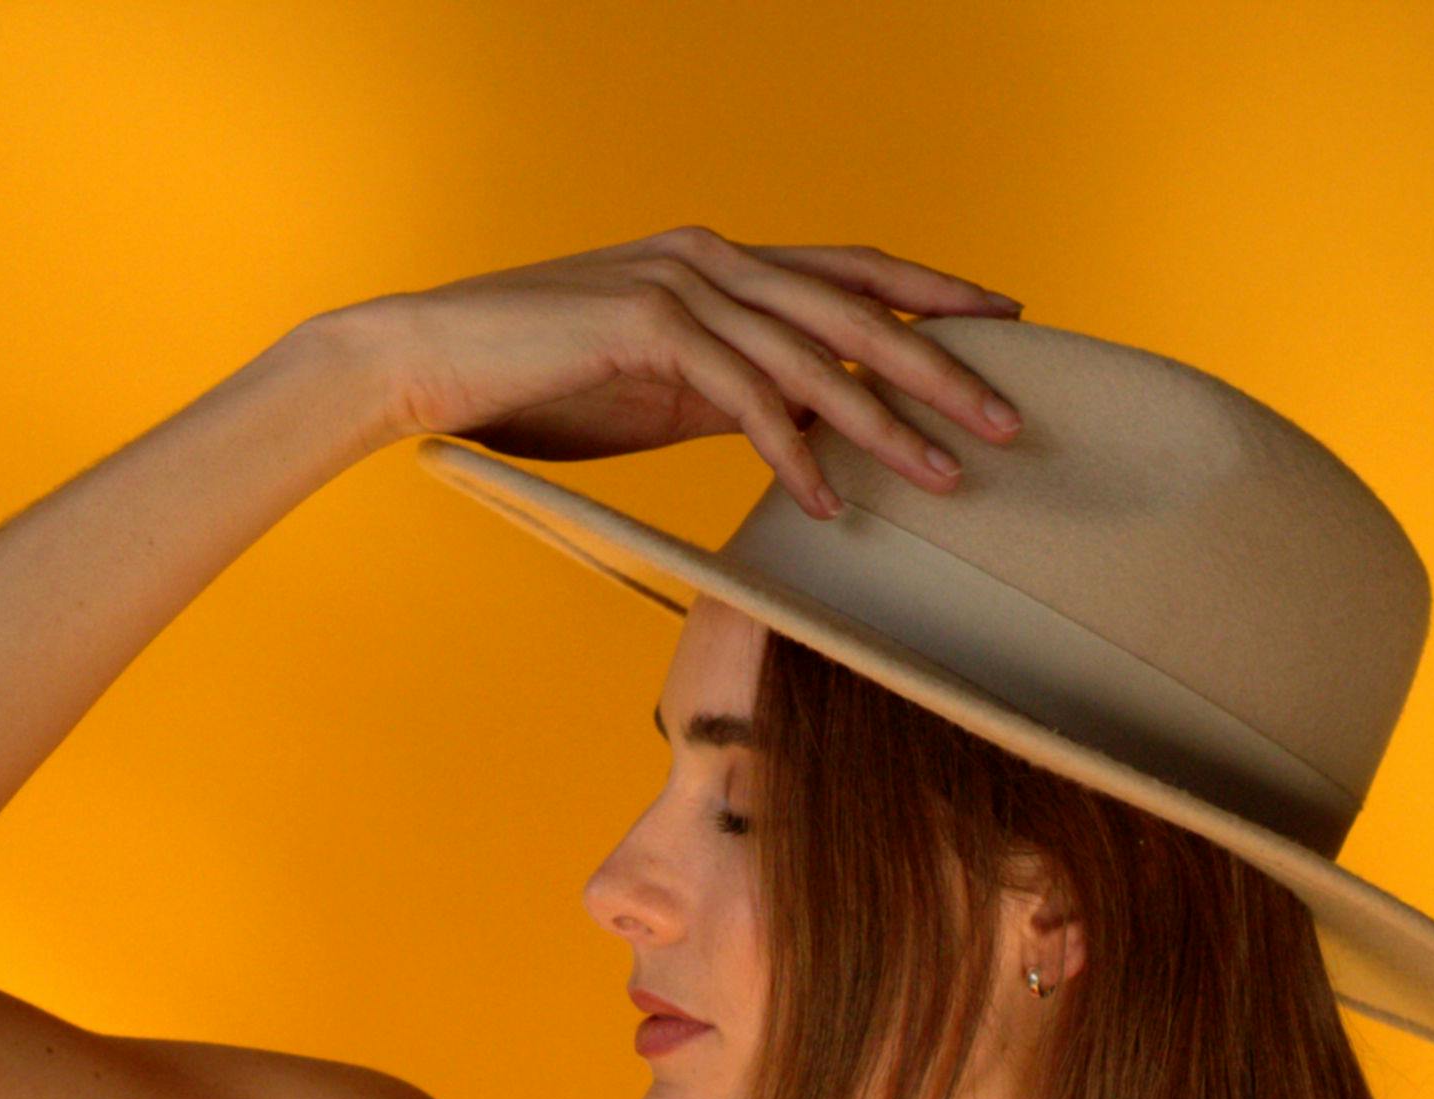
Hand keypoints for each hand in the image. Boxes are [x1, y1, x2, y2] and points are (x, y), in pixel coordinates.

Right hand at [320, 230, 1028, 519]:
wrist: (426, 363)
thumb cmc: (534, 381)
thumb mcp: (655, 386)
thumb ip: (728, 390)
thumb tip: (801, 427)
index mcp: (718, 263)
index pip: (848, 272)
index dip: (931, 294)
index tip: (1003, 327)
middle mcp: (711, 259)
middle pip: (855, 305)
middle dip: (941, 362)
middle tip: (1007, 418)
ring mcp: (681, 285)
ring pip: (813, 353)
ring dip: (885, 419)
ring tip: (945, 472)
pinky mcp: (645, 326)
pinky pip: (743, 396)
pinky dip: (792, 451)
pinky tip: (826, 502)